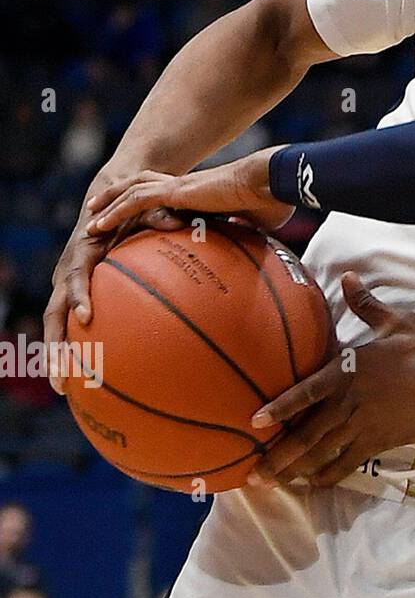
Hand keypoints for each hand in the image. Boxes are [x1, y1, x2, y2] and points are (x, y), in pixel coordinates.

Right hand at [43, 187, 185, 394]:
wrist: (103, 208)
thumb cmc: (127, 212)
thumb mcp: (142, 210)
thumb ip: (156, 216)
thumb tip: (177, 221)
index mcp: (80, 254)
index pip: (75, 276)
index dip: (78, 296)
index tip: (87, 318)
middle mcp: (66, 275)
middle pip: (54, 313)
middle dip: (54, 344)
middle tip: (62, 372)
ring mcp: (66, 290)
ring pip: (56, 327)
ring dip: (56, 356)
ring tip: (63, 389)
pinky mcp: (74, 300)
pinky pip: (70, 328)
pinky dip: (72, 351)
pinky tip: (84, 377)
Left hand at [84, 147, 291, 237]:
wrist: (273, 182)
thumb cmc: (274, 201)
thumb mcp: (257, 223)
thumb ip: (246, 232)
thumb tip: (250, 249)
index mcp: (204, 192)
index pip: (170, 194)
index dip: (151, 201)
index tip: (139, 215)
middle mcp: (187, 185)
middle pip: (143, 185)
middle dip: (120, 195)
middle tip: (99, 208)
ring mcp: (179, 186)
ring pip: (132, 190)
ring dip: (108, 202)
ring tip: (90, 217)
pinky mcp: (176, 191)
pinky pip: (135, 201)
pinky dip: (113, 211)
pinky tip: (97, 224)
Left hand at [245, 272, 414, 487]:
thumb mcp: (396, 322)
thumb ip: (366, 304)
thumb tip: (347, 276)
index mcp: (349, 372)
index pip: (305, 392)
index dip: (280, 407)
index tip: (255, 421)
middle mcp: (349, 403)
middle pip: (306, 434)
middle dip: (277, 456)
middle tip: (252, 475)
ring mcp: (362, 427)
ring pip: (321, 453)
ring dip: (294, 470)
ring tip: (270, 483)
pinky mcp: (377, 443)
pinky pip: (347, 464)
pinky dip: (328, 476)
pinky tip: (313, 484)